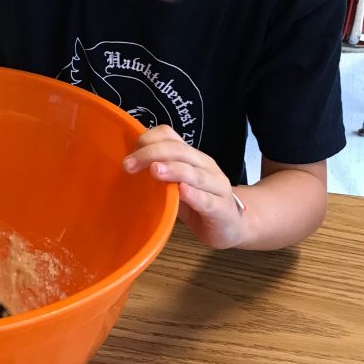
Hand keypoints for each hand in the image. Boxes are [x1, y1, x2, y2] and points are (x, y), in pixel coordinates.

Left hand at [123, 125, 245, 248]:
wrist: (234, 226)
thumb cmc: (199, 203)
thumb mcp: (176, 185)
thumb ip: (160, 174)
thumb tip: (129, 165)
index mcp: (192, 157)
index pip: (171, 137)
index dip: (149, 139)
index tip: (130, 152)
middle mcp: (205, 166)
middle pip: (179, 151)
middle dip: (152, 154)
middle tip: (129, 165)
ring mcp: (216, 187)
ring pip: (193, 173)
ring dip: (172, 169)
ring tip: (154, 170)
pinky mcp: (222, 209)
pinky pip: (207, 200)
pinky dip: (194, 195)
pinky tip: (182, 191)